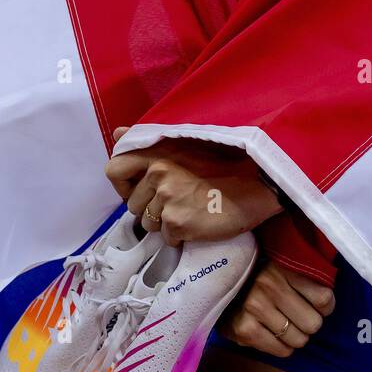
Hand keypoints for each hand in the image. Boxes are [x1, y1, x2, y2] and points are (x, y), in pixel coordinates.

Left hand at [106, 127, 284, 245]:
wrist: (257, 182)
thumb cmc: (225, 161)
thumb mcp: (186, 140)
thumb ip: (148, 140)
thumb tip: (117, 133)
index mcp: (157, 151)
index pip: (114, 170)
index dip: (124, 185)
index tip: (142, 189)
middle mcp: (157, 173)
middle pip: (133, 205)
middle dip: (150, 208)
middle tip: (177, 202)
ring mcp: (166, 199)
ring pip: (148, 224)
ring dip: (165, 222)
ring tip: (191, 210)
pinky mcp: (177, 223)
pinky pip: (167, 238)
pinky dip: (181, 235)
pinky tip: (199, 222)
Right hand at [217, 259, 335, 357]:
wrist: (221, 283)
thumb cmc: (260, 275)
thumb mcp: (282, 266)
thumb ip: (305, 277)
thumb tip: (329, 301)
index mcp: (284, 268)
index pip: (323, 298)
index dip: (326, 306)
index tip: (318, 305)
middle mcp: (270, 287)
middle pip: (313, 324)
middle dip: (310, 323)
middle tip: (300, 317)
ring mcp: (256, 309)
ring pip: (299, 340)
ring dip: (296, 336)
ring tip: (286, 326)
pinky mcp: (244, 330)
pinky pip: (282, 350)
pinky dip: (283, 347)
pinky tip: (275, 335)